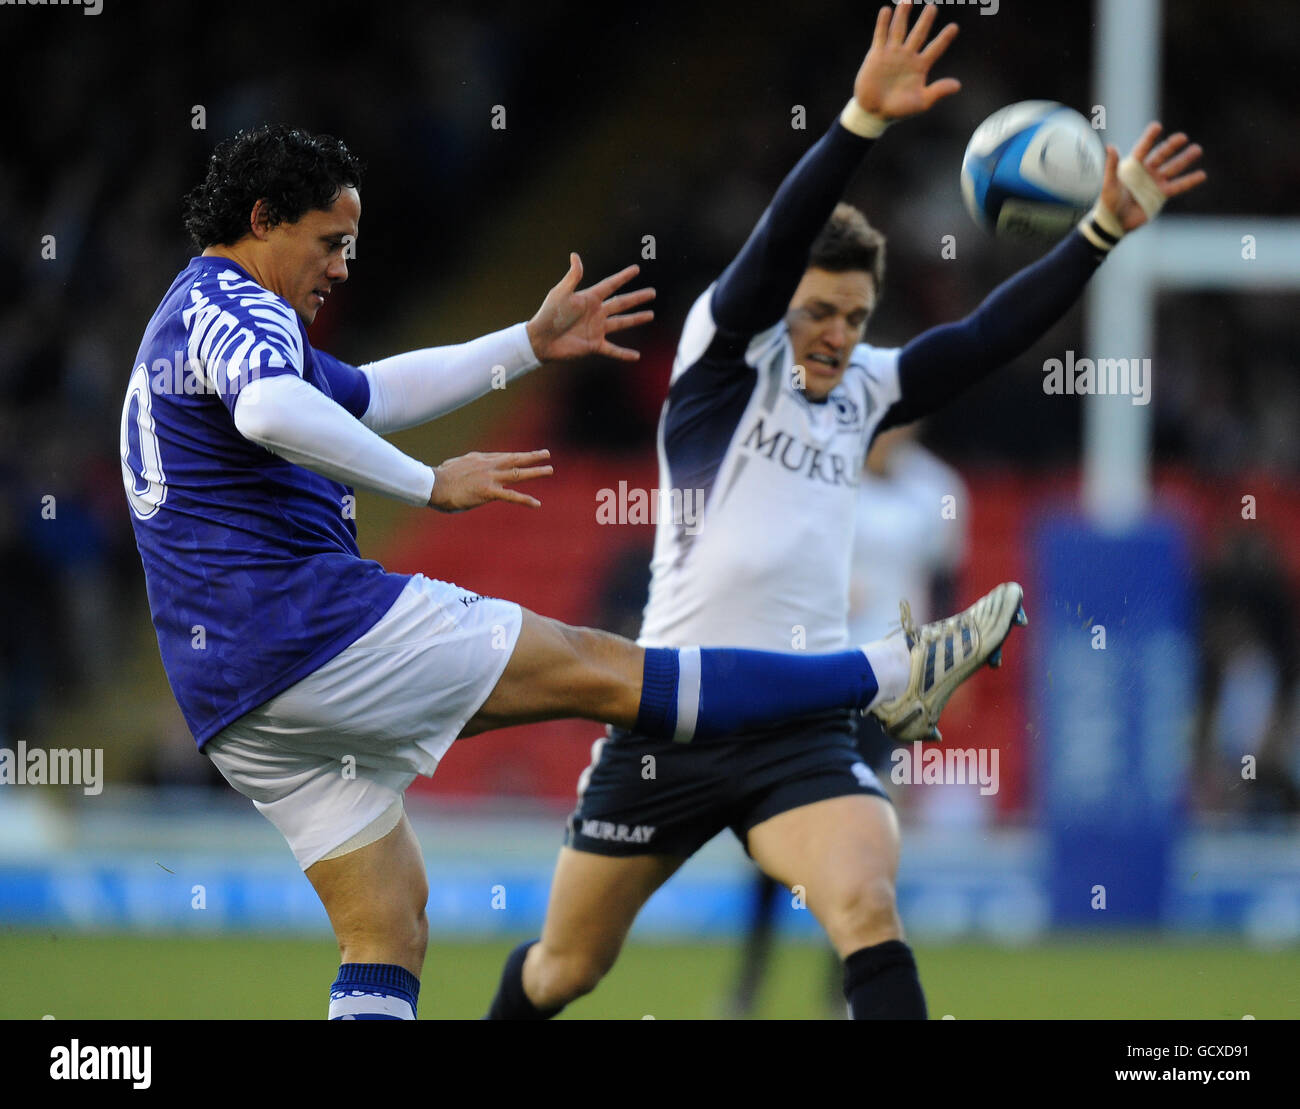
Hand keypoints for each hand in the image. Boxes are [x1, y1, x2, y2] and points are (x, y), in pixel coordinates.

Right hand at [429, 449, 552, 511]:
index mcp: (479, 459)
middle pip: (514, 458)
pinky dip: (525, 500)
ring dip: (536, 471)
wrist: (432, 484)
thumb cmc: (438, 478)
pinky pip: (511, 496)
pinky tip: (537, 504)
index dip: (515, 457)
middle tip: (546, 453)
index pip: (502, 457)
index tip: (524, 457)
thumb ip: (464, 467)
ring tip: (549, 470)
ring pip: (518, 473)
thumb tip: (462, 470)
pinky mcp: (489, 491)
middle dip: (531, 456)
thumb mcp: (454, 467)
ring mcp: (490, 477)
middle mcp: (488, 465)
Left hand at [525, 254, 654, 362]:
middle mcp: (596, 312)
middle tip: (652, 292)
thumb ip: (572, 277)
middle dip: (637, 298)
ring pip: (622, 322)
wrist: (541, 339)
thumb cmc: (549, 314)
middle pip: (621, 303)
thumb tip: (575, 256)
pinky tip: (636, 356)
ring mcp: (597, 329)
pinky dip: (624, 354)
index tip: (636, 269)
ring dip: (636, 319)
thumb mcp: (561, 292)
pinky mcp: (594, 345)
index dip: (623, 277)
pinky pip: (613, 350)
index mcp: (589, 298)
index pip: (610, 285)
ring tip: (651, 315)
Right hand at [853, 2, 960, 121]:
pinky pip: (881, 35)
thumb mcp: (922, 102)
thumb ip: (938, 91)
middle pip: (919, 34)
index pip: (935, 48)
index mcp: (920, 67)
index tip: (954, 28)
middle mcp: (907, 57)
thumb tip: (958, 85)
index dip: (944, 38)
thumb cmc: (899, 110)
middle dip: (925, 20)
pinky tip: (887, 11)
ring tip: (907, 0)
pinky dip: (883, 23)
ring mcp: (891, 54)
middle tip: (932, 7)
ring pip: (899, 30)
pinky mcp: (876, 55)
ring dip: (903, 15)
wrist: (874, 112)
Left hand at [1099, 122, 1206, 232]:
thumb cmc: (1108, 203)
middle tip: (1183, 137)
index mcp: (1132, 166)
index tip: (1157, 127)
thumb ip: (1110, 166)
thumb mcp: (1109, 184)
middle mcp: (1146, 171)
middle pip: (1161, 155)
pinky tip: (1202, 174)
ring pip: (1172, 168)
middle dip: (1172, 146)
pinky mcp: (1161, 194)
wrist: (1114, 222)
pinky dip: (1190, 181)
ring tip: (1197, 149)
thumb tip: (1109, 146)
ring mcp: (1155, 182)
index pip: (1143, 149)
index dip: (1149, 138)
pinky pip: (1178, 186)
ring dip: (1185, 159)